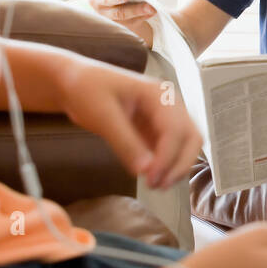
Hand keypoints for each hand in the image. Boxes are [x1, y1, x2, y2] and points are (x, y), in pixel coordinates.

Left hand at [59, 59, 200, 188]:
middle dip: (180, 164)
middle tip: (157, 185)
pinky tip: (151, 177)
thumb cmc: (87, 89)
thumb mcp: (102, 115)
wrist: (75, 82)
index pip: (176, 129)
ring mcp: (164, 117)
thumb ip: (125, 142)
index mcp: (158, 94)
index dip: (167, 157)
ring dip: (176, 167)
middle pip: (191, 137)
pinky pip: (170, 149)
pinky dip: (166, 165)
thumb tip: (145, 171)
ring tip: (155, 185)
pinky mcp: (156, 129)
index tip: (150, 178)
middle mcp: (169, 104)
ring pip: (186, 145)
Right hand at [88, 0, 155, 48]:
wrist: (121, 4)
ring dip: (136, 10)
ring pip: (121, 14)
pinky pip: (131, 21)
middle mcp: (99, 3)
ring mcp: (108, 16)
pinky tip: (151, 12)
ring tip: (149, 7)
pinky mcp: (120, 25)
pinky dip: (143, 16)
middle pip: (108, 0)